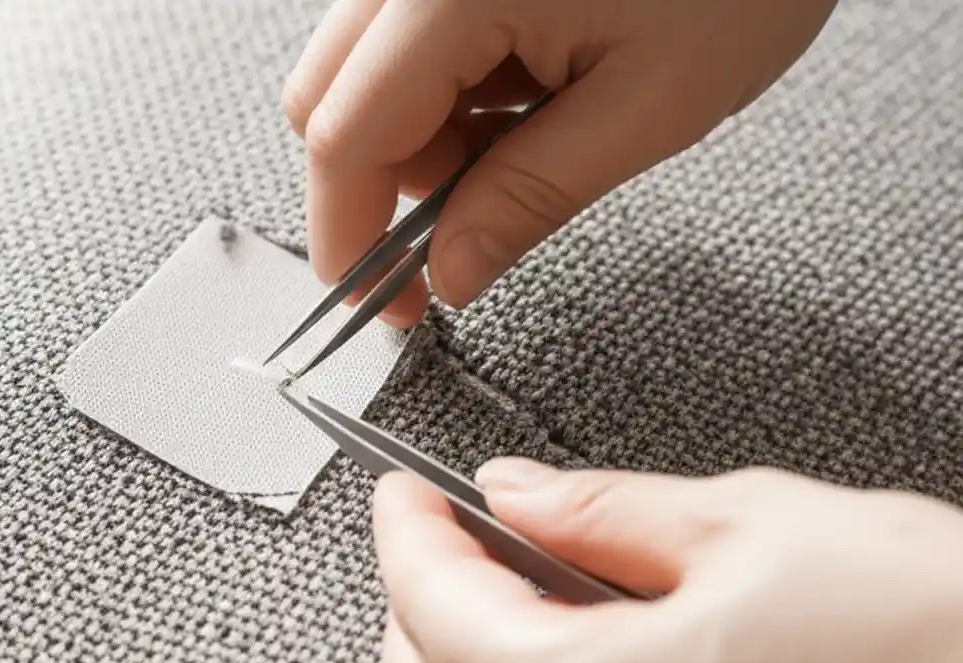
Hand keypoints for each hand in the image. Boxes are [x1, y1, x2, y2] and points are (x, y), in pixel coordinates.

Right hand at [283, 0, 836, 325]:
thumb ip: (532, 195)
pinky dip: (445, 93)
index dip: (350, 235)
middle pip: (325, 97)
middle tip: (461, 229)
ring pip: (360, 72)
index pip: (346, 134)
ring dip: (417, 138)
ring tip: (521, 145)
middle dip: (382, 185)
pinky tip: (521, 97)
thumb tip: (450, 272)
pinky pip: (406, 41)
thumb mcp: (650, 104)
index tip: (384, 307)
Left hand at [373, 460, 962, 662]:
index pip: (432, 601)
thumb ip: (601, 512)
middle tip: (439, 535)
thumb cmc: (923, 635)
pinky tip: (556, 657)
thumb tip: (514, 492)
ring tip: (491, 590)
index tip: (400, 494)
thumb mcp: (743, 527)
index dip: (405, 532)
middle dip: (415, 600)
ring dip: (452, 662)